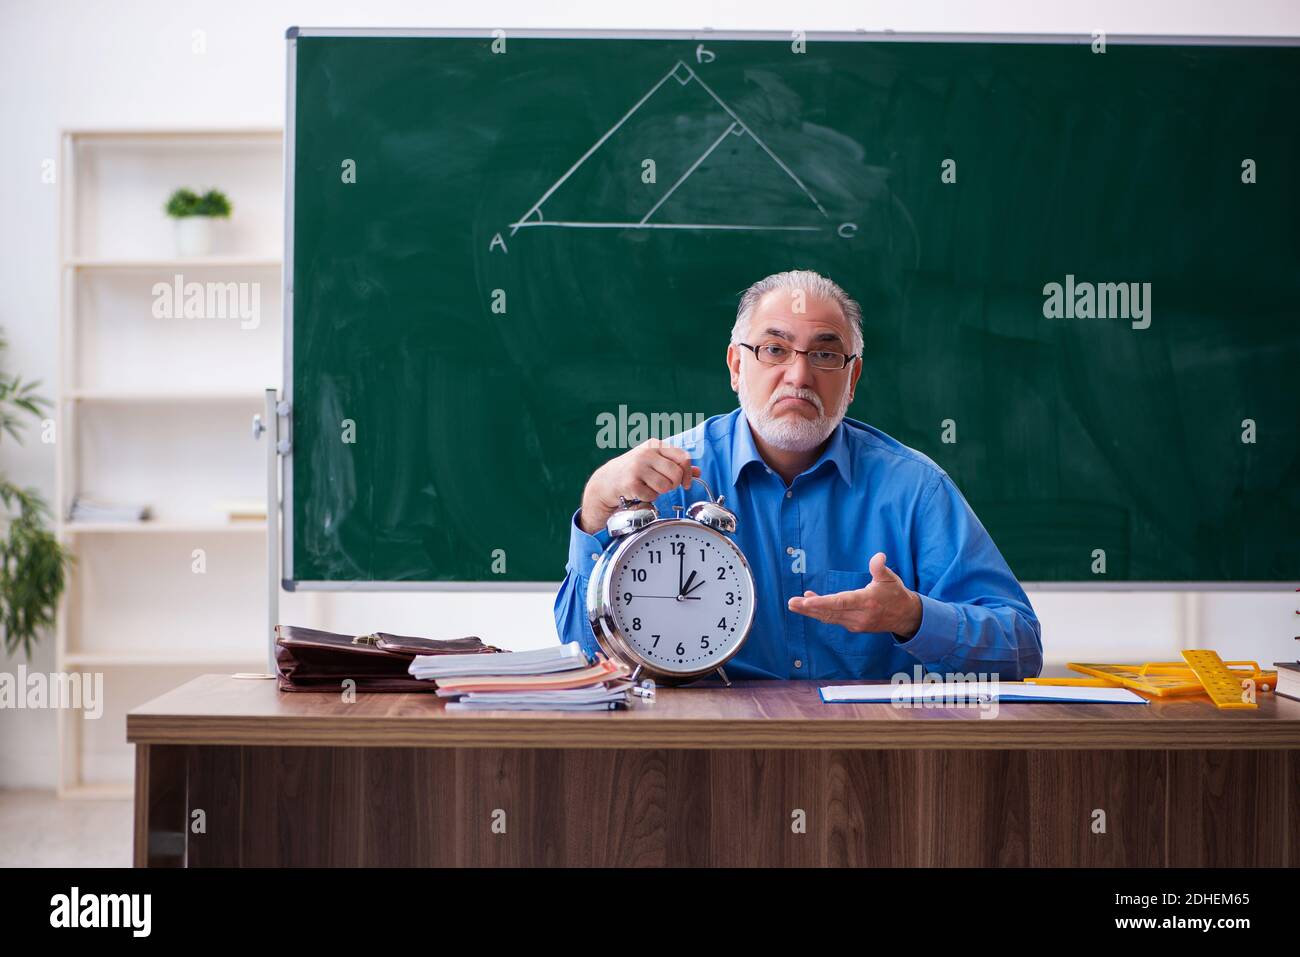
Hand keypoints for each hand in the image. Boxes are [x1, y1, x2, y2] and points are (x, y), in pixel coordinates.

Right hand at [579, 437, 700, 534]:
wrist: (606, 481)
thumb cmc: (633, 471)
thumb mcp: (654, 462)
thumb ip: (676, 465)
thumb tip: (697, 471)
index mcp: (655, 445)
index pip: (683, 457)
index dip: (688, 473)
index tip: (686, 483)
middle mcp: (646, 453)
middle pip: (676, 473)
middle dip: (674, 484)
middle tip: (665, 486)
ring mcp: (638, 467)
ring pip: (666, 485)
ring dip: (661, 491)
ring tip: (650, 487)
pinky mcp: (631, 482)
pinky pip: (653, 495)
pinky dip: (650, 497)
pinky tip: (640, 491)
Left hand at [787, 552, 922, 638]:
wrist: (905, 617)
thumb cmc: (895, 594)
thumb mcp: (890, 578)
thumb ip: (880, 568)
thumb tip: (878, 556)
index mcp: (866, 601)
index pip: (841, 602)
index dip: (822, 602)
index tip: (806, 601)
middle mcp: (859, 615)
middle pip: (830, 612)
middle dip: (809, 608)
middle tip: (792, 603)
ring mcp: (856, 623)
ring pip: (829, 617)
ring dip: (811, 611)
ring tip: (794, 604)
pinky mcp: (854, 626)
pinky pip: (833, 619)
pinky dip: (820, 612)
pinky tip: (809, 603)